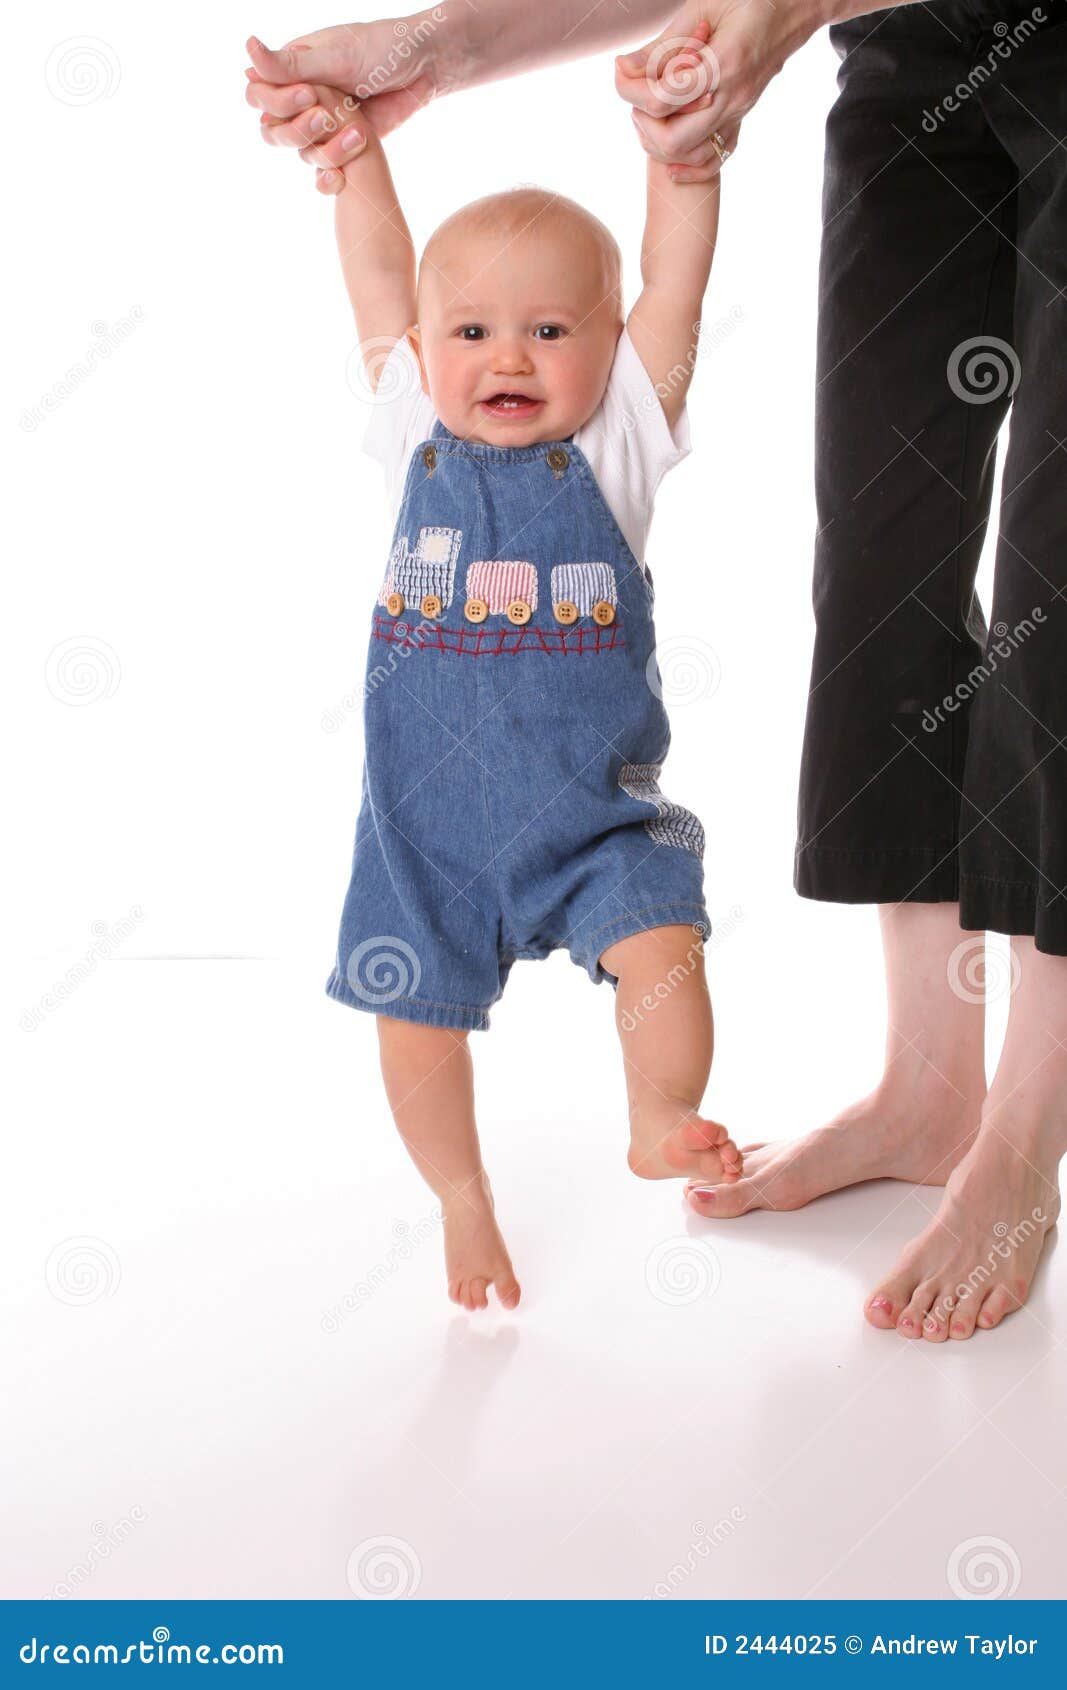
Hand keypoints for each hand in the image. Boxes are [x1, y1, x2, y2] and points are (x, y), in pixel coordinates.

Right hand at [245, 16, 437, 167]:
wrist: (425, 67)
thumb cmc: (381, 48)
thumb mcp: (335, 55)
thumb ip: (290, 64)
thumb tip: (248, 48)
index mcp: (293, 69)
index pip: (259, 94)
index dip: (277, 101)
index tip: (310, 95)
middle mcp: (302, 97)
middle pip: (273, 130)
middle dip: (298, 130)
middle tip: (327, 118)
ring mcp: (323, 123)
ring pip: (301, 152)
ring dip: (324, 150)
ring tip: (358, 134)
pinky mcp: (344, 145)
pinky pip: (324, 169)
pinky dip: (330, 177)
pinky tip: (342, 177)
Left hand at [616, 0, 823, 179]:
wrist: (790, 13)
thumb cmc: (745, 0)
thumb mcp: (701, 9)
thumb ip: (663, 46)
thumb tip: (624, 68)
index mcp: (723, 63)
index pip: (663, 97)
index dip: (630, 89)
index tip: (621, 69)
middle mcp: (732, 96)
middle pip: (672, 139)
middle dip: (643, 120)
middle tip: (638, 93)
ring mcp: (738, 114)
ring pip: (688, 155)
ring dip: (658, 141)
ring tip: (651, 112)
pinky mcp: (740, 122)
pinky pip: (713, 162)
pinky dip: (686, 168)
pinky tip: (669, 160)